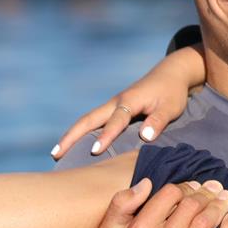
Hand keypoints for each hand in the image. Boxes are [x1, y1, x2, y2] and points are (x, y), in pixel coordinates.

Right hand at [52, 62, 197, 159]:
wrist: (170, 74)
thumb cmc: (172, 92)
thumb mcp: (171, 107)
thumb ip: (159, 121)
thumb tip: (145, 137)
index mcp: (130, 101)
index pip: (116, 121)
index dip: (106, 136)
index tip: (94, 151)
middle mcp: (116, 102)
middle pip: (88, 119)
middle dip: (72, 136)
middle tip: (55, 154)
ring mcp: (112, 105)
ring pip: (87, 120)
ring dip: (72, 134)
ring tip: (57, 153)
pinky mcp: (114, 108)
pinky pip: (94, 121)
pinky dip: (81, 132)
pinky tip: (75, 146)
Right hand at [89, 178, 227, 227]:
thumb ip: (121, 203)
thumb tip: (147, 183)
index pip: (170, 195)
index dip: (185, 186)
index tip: (193, 187)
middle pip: (192, 207)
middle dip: (207, 193)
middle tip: (215, 187)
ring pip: (207, 224)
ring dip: (220, 206)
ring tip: (226, 198)